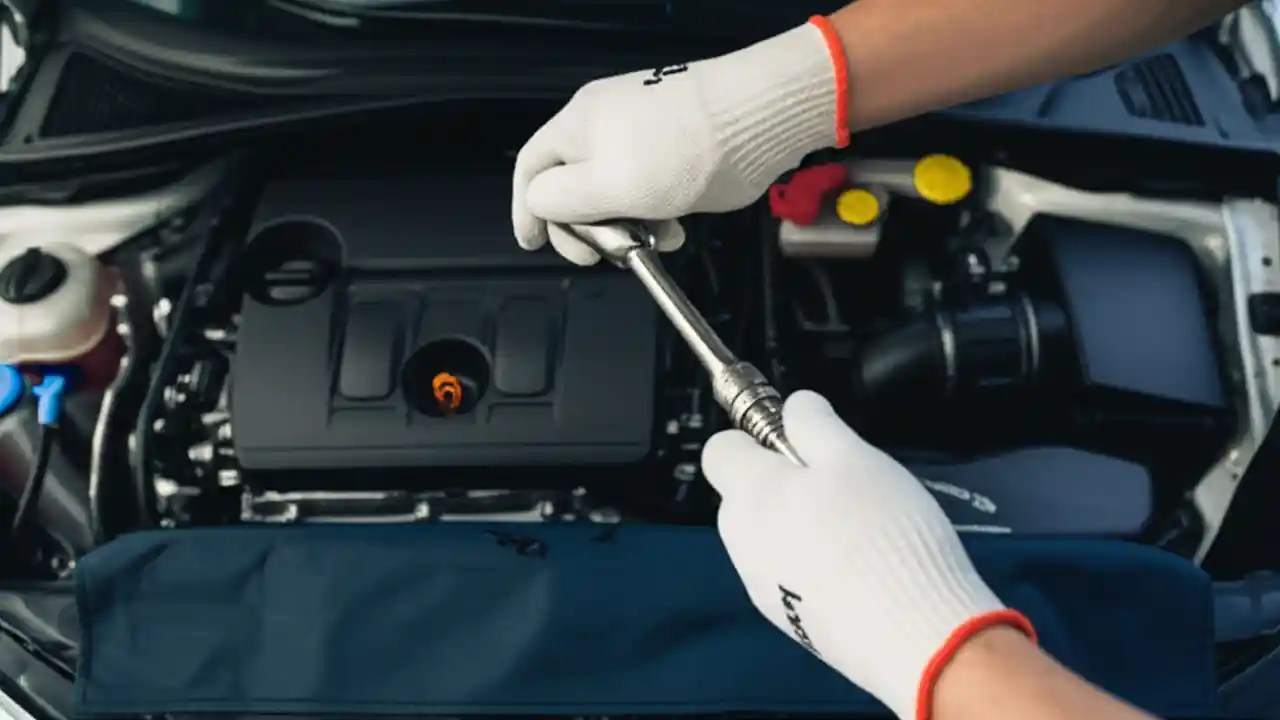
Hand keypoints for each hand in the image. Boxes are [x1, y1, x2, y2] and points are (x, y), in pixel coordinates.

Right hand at [512, 20, 844, 264]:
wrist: (756, 119)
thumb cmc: (685, 149)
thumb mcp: (609, 186)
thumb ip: (562, 200)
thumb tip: (540, 204)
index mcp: (579, 124)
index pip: (532, 169)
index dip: (526, 210)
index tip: (534, 243)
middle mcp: (606, 123)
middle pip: (573, 184)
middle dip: (585, 226)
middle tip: (601, 254)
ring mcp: (643, 134)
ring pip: (615, 192)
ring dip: (627, 225)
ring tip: (651, 242)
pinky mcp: (676, 147)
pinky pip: (650, 187)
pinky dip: (656, 214)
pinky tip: (676, 229)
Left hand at [701, 391, 1034, 719]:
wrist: (911, 633)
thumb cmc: (881, 535)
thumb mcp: (855, 457)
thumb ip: (815, 423)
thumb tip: (795, 406)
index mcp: (751, 492)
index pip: (720, 449)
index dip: (756, 438)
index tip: (795, 440)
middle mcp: (742, 539)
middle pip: (743, 494)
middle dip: (782, 483)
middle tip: (840, 485)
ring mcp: (759, 583)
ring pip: (766, 535)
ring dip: (798, 524)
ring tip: (855, 531)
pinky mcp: (785, 618)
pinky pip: (786, 574)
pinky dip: (811, 565)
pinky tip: (857, 570)